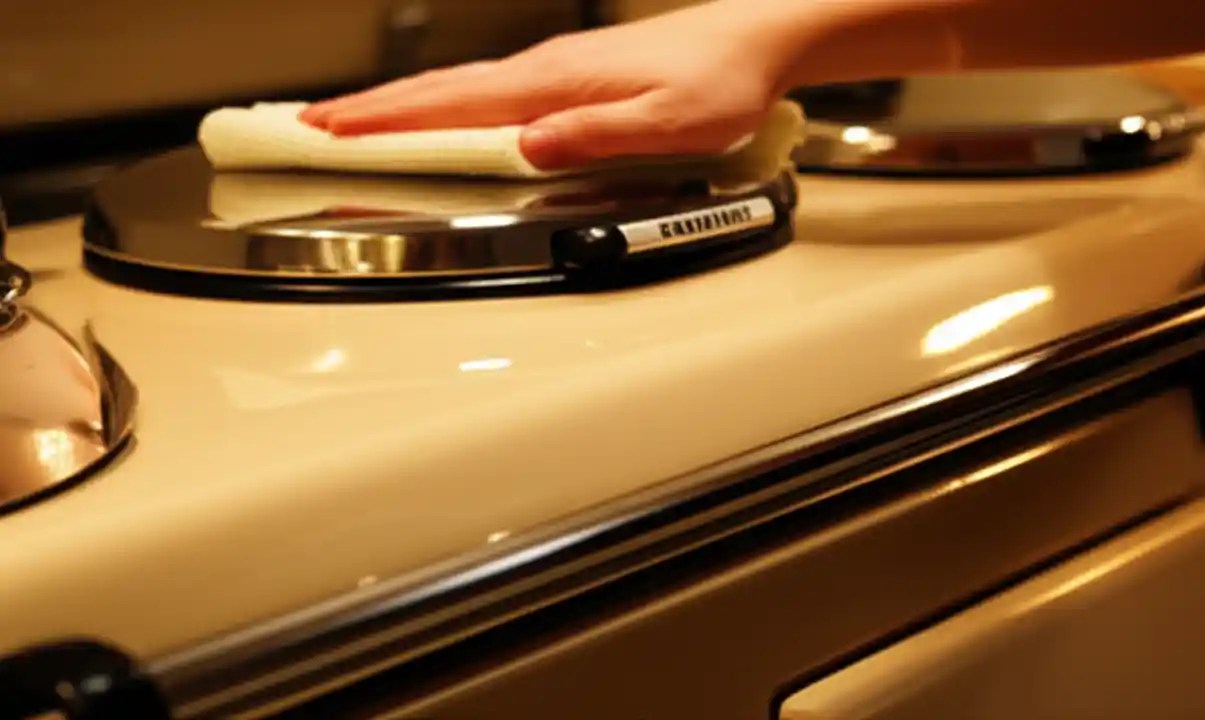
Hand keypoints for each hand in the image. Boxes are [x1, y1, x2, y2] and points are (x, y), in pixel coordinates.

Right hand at [300, 1, 800, 170]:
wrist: (756, 40)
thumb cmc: (721, 81)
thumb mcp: (667, 124)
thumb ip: (594, 136)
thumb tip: (527, 148)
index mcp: (556, 83)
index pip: (453, 105)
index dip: (387, 121)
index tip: (329, 129)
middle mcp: (546, 69)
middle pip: (440, 91)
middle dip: (370, 110)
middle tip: (308, 124)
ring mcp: (554, 69)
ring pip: (458, 89)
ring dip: (401, 105)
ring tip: (353, 122)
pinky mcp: (569, 75)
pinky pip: (486, 91)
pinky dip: (445, 101)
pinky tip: (440, 113)